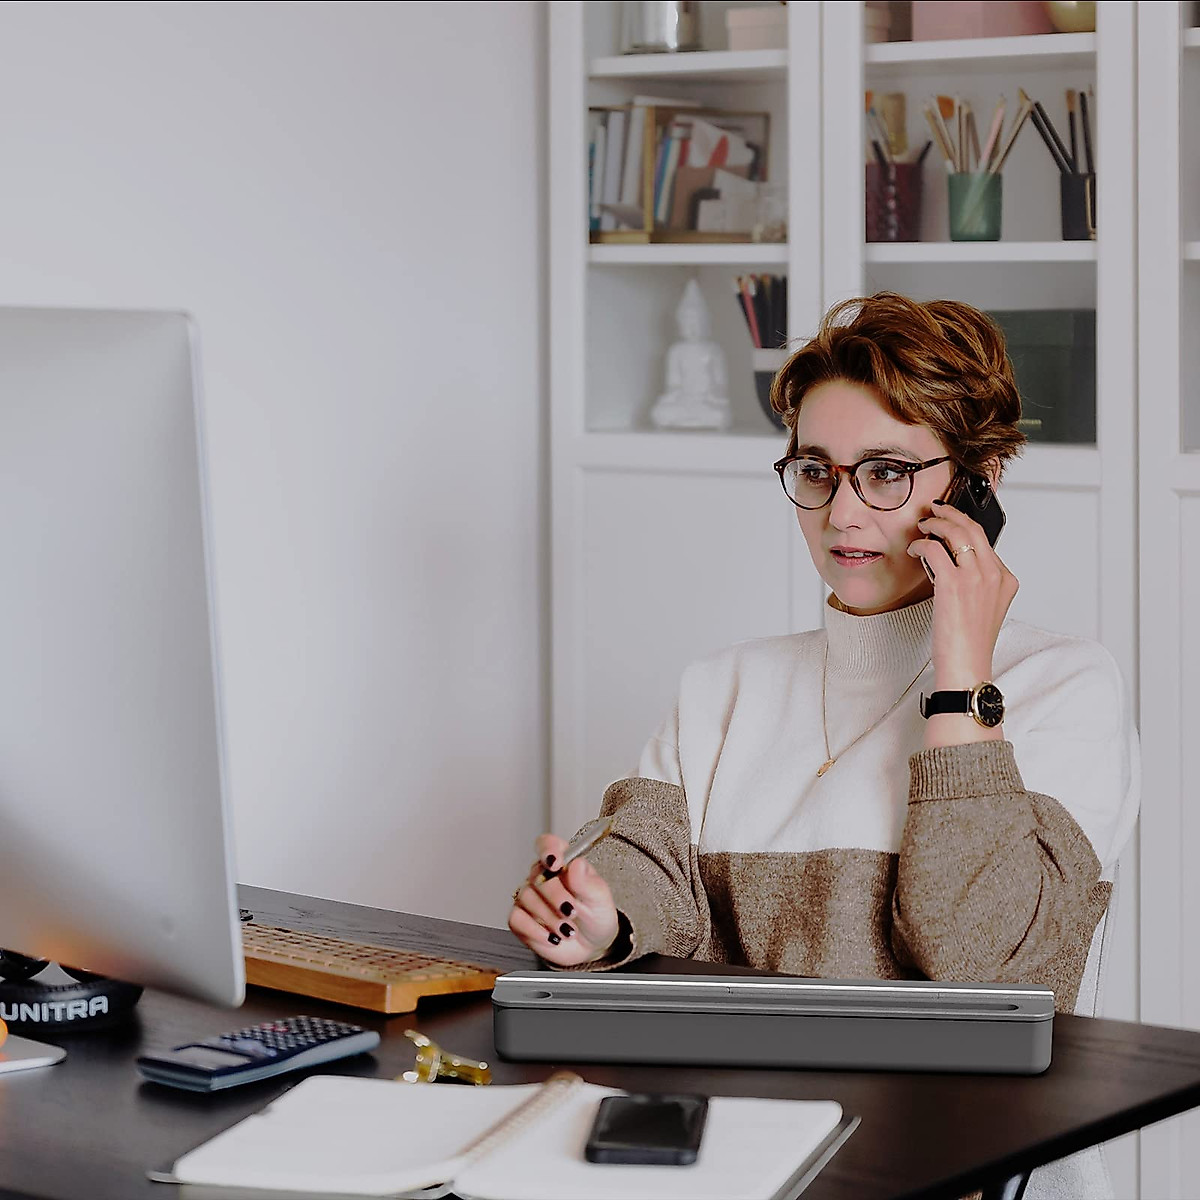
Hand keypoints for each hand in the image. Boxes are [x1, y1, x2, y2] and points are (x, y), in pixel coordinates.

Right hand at [507, 834, 620, 966]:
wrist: (591, 946)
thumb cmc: (596, 916)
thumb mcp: (600, 899)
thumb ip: (588, 882)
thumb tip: (576, 865)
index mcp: (563, 864)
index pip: (548, 845)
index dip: (548, 850)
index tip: (555, 863)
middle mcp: (543, 877)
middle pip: (537, 875)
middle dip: (555, 896)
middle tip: (571, 911)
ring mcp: (530, 897)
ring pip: (527, 898)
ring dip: (550, 918)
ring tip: (567, 929)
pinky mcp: (521, 919)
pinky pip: (517, 919)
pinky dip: (535, 931)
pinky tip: (551, 937)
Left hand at [907, 499, 1018, 690]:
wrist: (967, 665)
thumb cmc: (969, 642)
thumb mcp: (984, 607)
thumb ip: (977, 583)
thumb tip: (953, 562)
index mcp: (1006, 580)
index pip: (985, 542)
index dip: (964, 526)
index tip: (949, 520)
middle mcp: (994, 575)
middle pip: (973, 530)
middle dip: (951, 514)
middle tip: (935, 509)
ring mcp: (976, 578)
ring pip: (955, 533)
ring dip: (935, 523)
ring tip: (922, 525)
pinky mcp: (953, 584)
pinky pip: (934, 549)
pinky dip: (921, 544)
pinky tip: (915, 549)